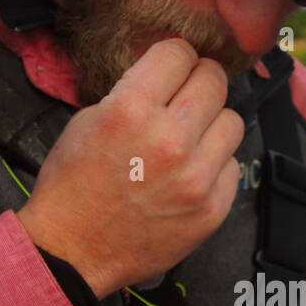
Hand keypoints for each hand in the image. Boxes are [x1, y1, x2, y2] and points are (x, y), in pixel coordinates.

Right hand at [16, 39, 244, 298]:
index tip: (173, 67)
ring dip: (212, 125)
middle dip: (199, 83)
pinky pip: (232, 167)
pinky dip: (214, 167)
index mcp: (132, 109)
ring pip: (232, 122)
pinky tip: (189, 176)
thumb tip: (169, 74)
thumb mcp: (87, 121)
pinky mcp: (212, 209)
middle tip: (187, 97)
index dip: (175, 57)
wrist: (72, 251)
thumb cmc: (72, 186)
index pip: (180, 53)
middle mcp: (170, 140)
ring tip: (190, 139)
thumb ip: (132, 92)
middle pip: (214, 81)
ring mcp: (196, 177)